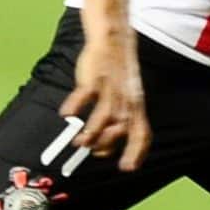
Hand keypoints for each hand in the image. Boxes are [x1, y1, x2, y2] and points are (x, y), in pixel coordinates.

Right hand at [60, 28, 151, 170]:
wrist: (114, 40)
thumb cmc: (119, 73)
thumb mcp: (129, 96)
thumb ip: (121, 120)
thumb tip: (105, 145)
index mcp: (136, 106)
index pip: (142, 134)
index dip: (136, 153)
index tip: (127, 168)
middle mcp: (126, 100)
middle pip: (120, 130)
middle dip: (107, 145)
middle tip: (94, 152)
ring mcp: (110, 90)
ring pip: (103, 117)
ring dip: (90, 133)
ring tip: (79, 142)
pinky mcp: (94, 78)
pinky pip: (84, 95)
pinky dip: (74, 106)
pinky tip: (66, 115)